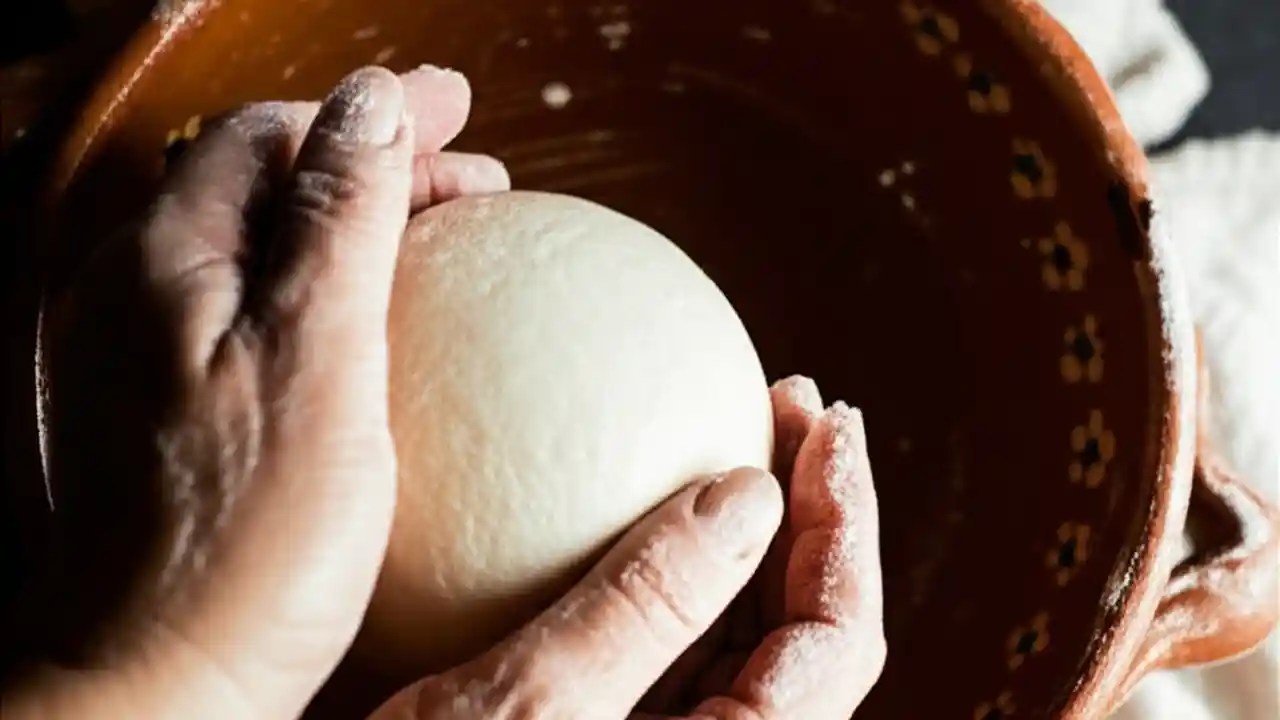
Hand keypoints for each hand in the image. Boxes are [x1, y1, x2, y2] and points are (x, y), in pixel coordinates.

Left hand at [5, 66, 508, 719]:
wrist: (167, 678)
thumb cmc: (246, 536)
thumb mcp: (315, 356)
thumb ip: (341, 217)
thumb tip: (376, 100)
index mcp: (168, 259)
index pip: (275, 136)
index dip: (369, 114)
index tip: (461, 109)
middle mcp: (144, 292)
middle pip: (269, 181)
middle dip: (373, 160)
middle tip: (476, 180)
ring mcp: (159, 355)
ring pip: (270, 243)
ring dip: (359, 220)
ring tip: (449, 236)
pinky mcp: (186, 413)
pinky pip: (268, 311)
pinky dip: (338, 289)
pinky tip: (396, 329)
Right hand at [369, 376, 884, 718]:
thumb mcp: (533, 707)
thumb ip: (648, 605)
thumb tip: (748, 493)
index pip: (838, 638)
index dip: (847, 522)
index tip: (826, 421)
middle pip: (814, 631)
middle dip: (815, 512)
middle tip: (791, 407)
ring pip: (760, 636)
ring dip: (764, 535)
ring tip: (750, 434)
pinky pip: (694, 647)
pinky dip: (699, 573)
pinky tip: (668, 513)